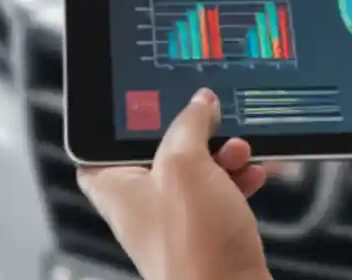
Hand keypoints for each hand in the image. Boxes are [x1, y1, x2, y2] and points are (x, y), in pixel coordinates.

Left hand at [77, 88, 270, 279]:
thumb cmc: (194, 246)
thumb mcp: (185, 166)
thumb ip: (188, 125)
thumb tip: (198, 104)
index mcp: (118, 189)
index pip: (98, 149)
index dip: (118, 127)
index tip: (143, 106)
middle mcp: (143, 206)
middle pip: (160, 152)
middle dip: (193, 135)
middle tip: (210, 125)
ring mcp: (176, 221)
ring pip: (196, 171)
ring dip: (222, 155)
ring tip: (239, 152)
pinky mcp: (208, 232)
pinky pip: (220, 192)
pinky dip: (237, 179)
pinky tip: (253, 174)